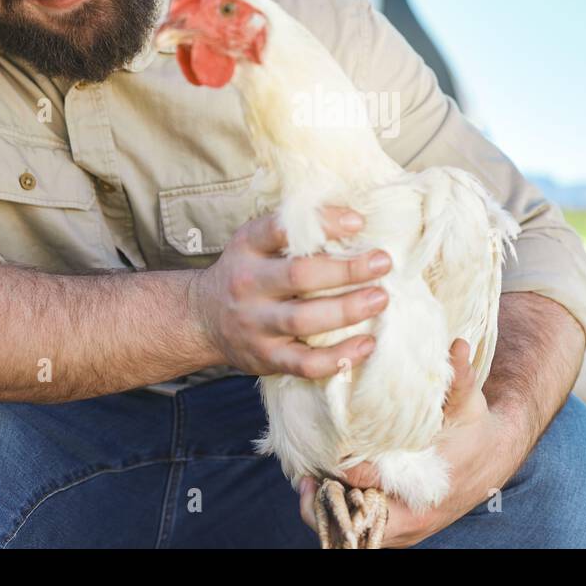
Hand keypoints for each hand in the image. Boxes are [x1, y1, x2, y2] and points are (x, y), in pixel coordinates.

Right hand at [187, 206, 392, 378]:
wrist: (202, 319)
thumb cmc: (248, 273)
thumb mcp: (256, 242)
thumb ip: (294, 232)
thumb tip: (355, 222)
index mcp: (247, 247)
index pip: (280, 229)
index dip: (321, 223)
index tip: (358, 222)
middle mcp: (247, 284)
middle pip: (298, 275)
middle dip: (346, 270)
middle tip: (382, 262)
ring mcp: (255, 324)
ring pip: (302, 319)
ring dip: (346, 310)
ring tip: (380, 299)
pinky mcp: (266, 357)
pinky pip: (304, 363)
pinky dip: (338, 357)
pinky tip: (367, 344)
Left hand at [297, 338, 516, 546]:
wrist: (492, 458)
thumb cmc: (475, 429)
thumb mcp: (470, 404)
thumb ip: (460, 377)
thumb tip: (458, 344)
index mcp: (426, 488)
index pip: (371, 484)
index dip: (343, 470)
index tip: (325, 453)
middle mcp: (413, 517)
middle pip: (355, 523)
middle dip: (326, 503)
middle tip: (304, 477)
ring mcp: (405, 529)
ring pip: (354, 533)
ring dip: (329, 512)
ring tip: (307, 483)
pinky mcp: (398, 529)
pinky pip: (360, 532)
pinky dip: (340, 516)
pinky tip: (323, 489)